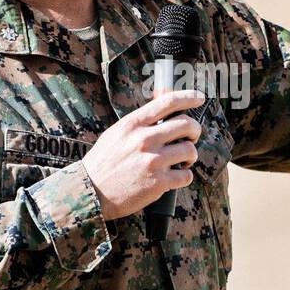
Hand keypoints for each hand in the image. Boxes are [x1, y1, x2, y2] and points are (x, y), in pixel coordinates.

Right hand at [81, 89, 204, 219]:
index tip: (199, 97)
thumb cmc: (104, 162)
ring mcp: (152, 161)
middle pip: (186, 124)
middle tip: (191, 136)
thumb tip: (161, 102)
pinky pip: (186, 175)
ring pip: (190, 150)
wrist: (90, 191)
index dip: (188, 97)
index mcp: (133, 124)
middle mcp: (144, 140)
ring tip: (183, 160)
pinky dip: (185, 176)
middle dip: (195, 130)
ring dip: (190, 156)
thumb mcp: (117, 132)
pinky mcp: (158, 183)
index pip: (168, 102)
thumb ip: (140, 120)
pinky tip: (177, 176)